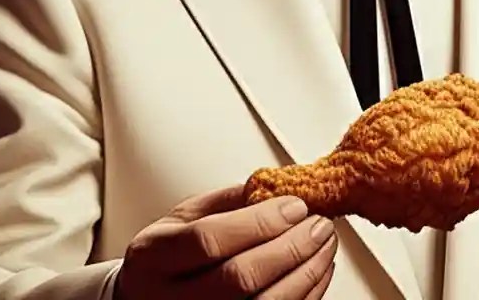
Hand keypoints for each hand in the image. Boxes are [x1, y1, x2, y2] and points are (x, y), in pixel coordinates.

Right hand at [115, 184, 338, 299]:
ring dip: (306, 273)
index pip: (209, 240)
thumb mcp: (180, 219)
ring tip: (325, 245)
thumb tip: (277, 189)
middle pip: (240, 277)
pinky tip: (316, 271)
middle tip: (319, 225)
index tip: (295, 206)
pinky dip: (305, 294)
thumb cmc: (165, 259)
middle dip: (291, 247)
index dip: (259, 223)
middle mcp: (170, 299)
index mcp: (153, 257)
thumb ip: (225, 202)